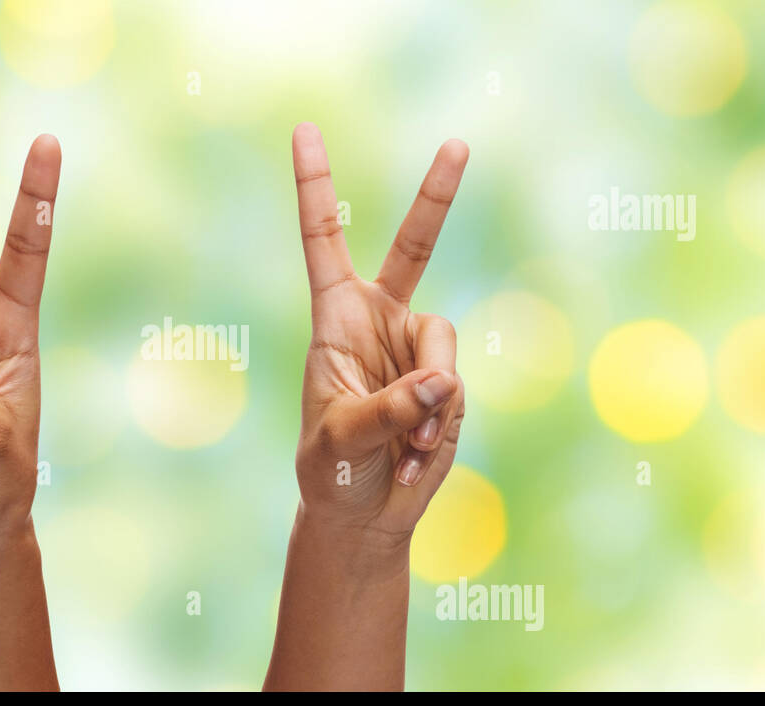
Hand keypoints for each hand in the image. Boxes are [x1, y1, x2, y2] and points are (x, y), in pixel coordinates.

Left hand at [291, 123, 467, 545]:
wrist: (364, 514)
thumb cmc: (332, 472)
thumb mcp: (342, 441)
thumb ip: (389, 409)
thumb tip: (442, 379)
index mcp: (335, 318)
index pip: (323, 240)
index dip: (316, 186)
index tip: (305, 131)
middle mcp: (379, 321)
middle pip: (414, 247)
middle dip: (437, 197)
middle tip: (459, 142)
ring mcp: (417, 350)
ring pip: (446, 344)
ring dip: (430, 402)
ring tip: (402, 447)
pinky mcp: (447, 383)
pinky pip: (459, 391)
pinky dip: (441, 429)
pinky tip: (414, 457)